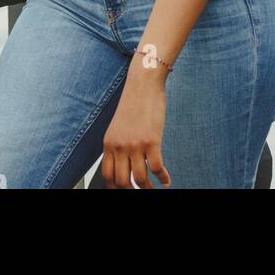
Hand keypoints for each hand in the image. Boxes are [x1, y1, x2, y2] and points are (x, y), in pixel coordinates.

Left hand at [101, 73, 170, 188]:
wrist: (143, 84)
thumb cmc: (133, 102)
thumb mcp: (118, 125)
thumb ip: (118, 145)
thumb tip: (125, 165)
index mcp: (109, 143)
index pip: (107, 175)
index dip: (115, 188)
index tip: (123, 190)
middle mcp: (120, 146)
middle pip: (122, 182)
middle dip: (131, 191)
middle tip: (139, 191)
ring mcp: (135, 144)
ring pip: (139, 179)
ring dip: (147, 189)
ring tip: (153, 189)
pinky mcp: (151, 141)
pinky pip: (156, 168)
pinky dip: (162, 178)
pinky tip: (166, 180)